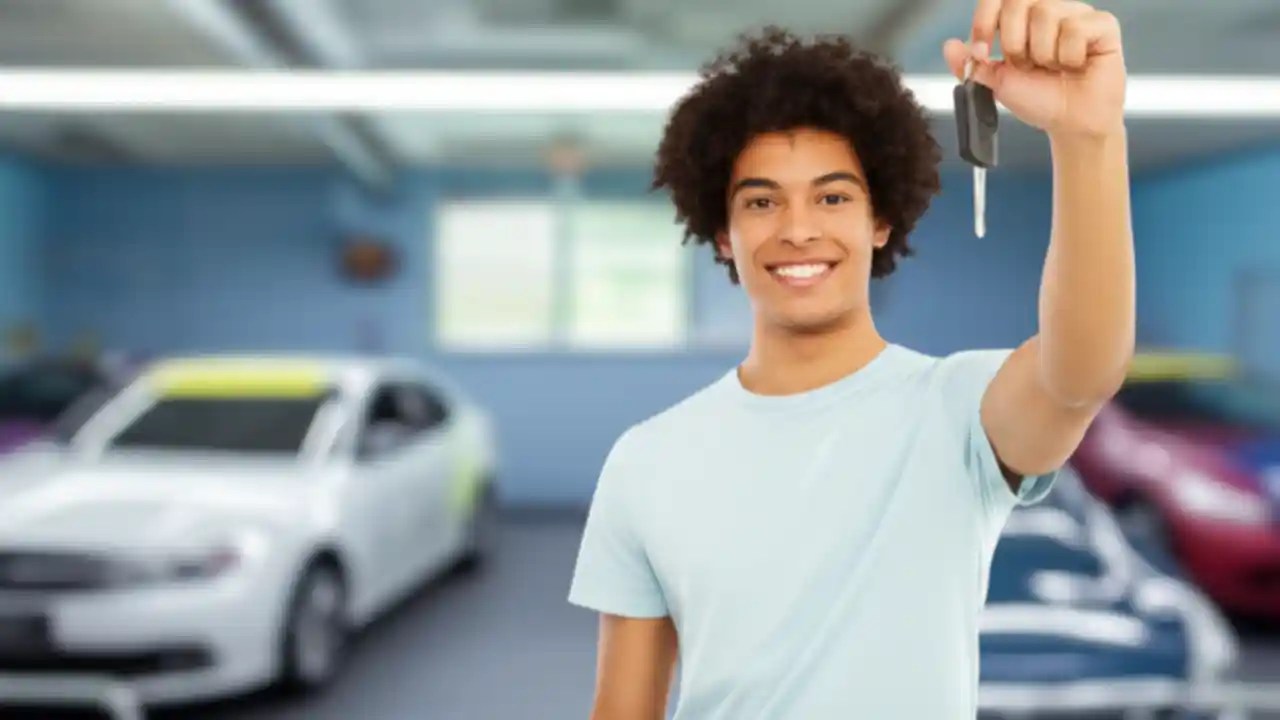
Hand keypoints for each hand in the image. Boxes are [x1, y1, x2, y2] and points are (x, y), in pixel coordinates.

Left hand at [943, 0, 1126, 138]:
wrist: (1070, 124)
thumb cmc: (1040, 99)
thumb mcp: (998, 82)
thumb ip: (973, 64)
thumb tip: (948, 45)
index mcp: (1022, 18)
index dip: (985, 20)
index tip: (981, 50)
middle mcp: (1050, 9)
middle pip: (1019, 0)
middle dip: (1014, 41)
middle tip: (1026, 65)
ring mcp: (1077, 14)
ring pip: (1047, 13)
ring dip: (1043, 53)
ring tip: (1053, 68)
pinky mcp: (1103, 25)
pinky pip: (1076, 27)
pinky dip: (1070, 55)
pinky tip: (1076, 65)